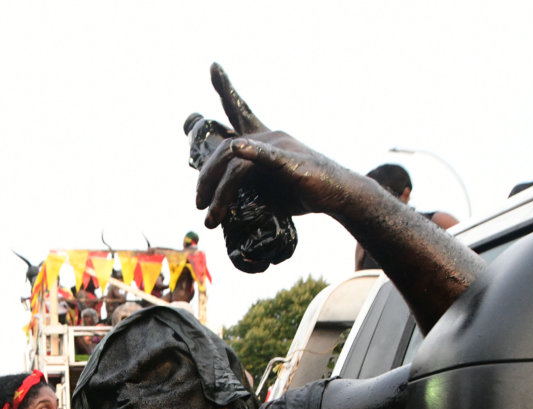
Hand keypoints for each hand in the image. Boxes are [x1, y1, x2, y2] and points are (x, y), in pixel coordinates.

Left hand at [195, 63, 345, 227]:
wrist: (335, 194)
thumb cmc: (299, 189)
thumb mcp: (264, 184)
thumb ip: (242, 181)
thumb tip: (214, 195)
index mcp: (262, 137)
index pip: (239, 109)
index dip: (225, 87)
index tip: (213, 67)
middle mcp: (268, 135)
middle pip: (225, 147)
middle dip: (206, 176)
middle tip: (197, 204)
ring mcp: (279, 146)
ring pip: (237, 163)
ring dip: (220, 192)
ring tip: (211, 218)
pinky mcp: (290, 162)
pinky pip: (268, 156)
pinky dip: (252, 152)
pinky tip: (238, 148)